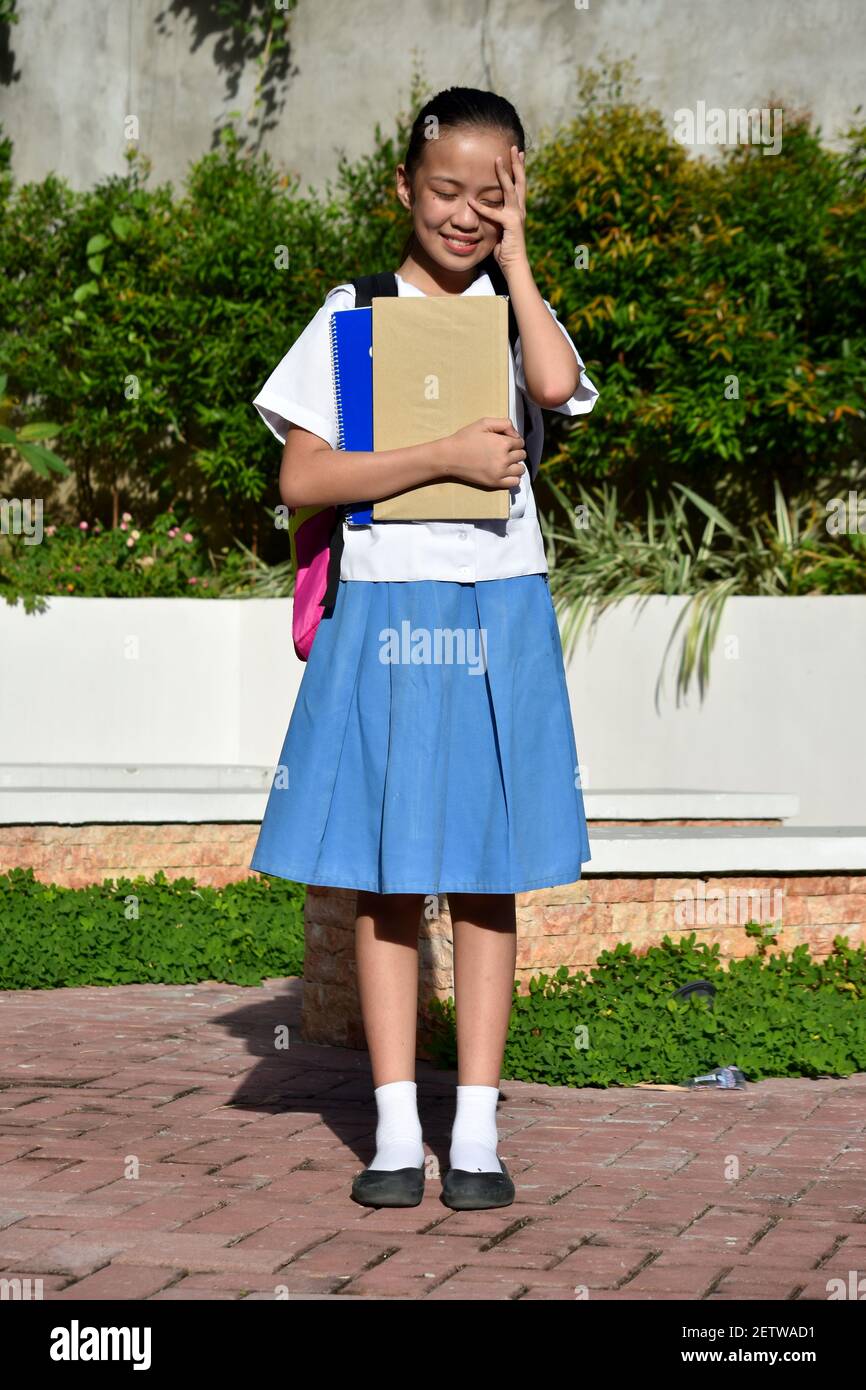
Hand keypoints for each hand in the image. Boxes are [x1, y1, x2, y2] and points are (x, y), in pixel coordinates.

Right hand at [438, 417, 525, 489]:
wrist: (450, 457)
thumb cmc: (465, 438)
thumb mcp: (484, 423)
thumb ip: (504, 424)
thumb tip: (516, 435)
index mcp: (503, 443)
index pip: (520, 442)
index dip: (514, 441)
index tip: (506, 441)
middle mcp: (504, 458)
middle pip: (521, 455)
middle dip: (515, 452)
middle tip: (504, 451)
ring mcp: (500, 472)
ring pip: (520, 469)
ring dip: (516, 464)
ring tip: (506, 462)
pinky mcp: (495, 483)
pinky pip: (514, 482)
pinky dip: (514, 477)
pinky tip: (506, 472)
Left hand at [466, 146, 527, 275]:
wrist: (515, 266)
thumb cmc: (505, 250)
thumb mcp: (497, 229)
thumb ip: (492, 217)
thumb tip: (480, 209)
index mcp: (517, 210)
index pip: (519, 185)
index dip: (518, 169)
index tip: (518, 155)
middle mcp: (520, 210)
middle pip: (520, 181)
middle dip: (517, 164)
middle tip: (514, 147)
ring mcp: (517, 216)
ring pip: (511, 190)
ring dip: (504, 174)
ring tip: (498, 159)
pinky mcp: (511, 225)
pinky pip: (494, 213)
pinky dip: (482, 208)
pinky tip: (471, 202)